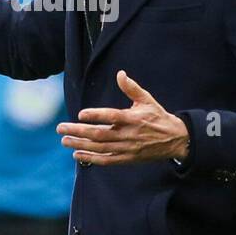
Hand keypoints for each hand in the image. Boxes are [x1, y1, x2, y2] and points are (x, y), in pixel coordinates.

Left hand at [57, 70, 189, 165]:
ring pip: (100, 148)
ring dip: (80, 145)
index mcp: (133, 118)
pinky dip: (91, 158)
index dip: (96, 115)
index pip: (112, 117)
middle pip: (99, 134)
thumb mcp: (147, 100)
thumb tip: (120, 74)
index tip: (80, 114)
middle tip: (60, 128)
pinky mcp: (127, 158)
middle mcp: (128, 134)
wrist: (175, 140)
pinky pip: (106, 160)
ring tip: (65, 141)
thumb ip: (131, 88)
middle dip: (78, 132)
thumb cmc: (157, 116)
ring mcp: (127, 148)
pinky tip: (77, 154)